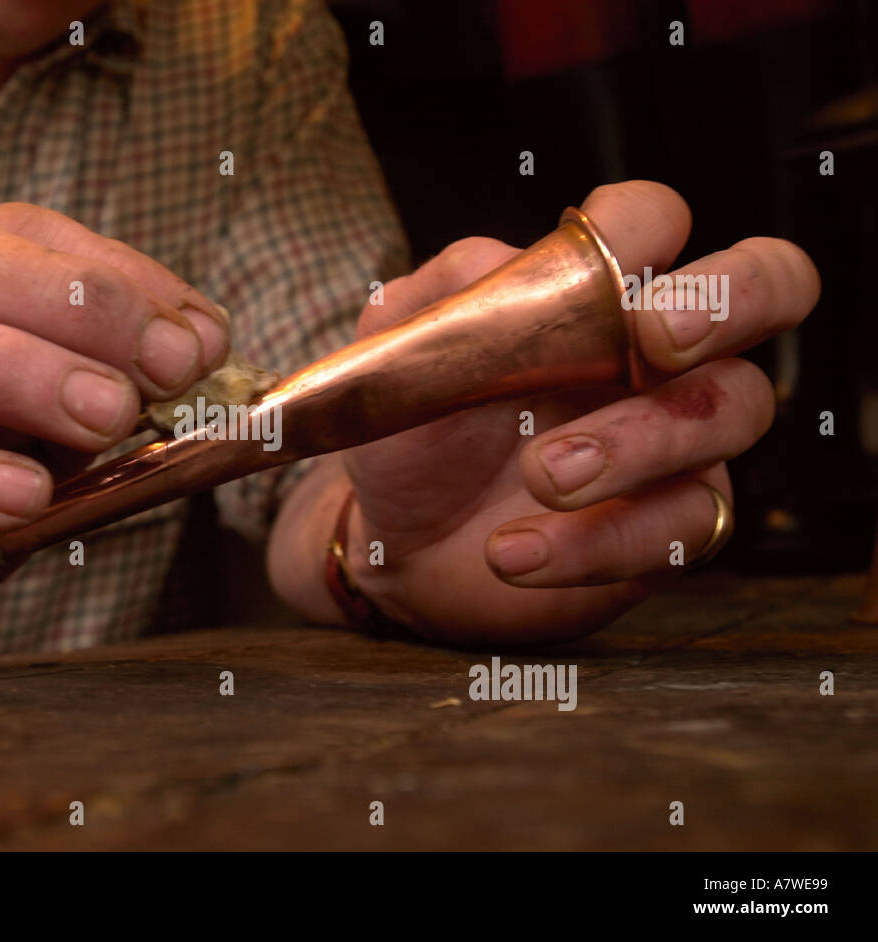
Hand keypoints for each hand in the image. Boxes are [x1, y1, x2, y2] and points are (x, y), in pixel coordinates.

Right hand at [0, 203, 227, 681]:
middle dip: (72, 305)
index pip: (21, 234)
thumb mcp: (52, 431)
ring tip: (105, 419)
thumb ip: (109, 384)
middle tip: (163, 370)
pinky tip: (19, 497)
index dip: (117, 274)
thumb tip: (201, 350)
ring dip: (9, 369)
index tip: (200, 336)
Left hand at [343, 181, 819, 644]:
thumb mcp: (400, 356)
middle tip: (649, 340)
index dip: (643, 228)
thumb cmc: (415, 436)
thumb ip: (446, 293)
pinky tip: (515, 550)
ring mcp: (675, 439)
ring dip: (637, 441)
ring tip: (541, 474)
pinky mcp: (669, 525)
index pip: (653, 220)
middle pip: (768, 287)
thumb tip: (508, 256)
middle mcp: (655, 356)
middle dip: (727, 301)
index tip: (601, 271)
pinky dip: (596, 540)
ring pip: (731, 411)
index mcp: (591, 292)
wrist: (397, 543)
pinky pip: (680, 526)